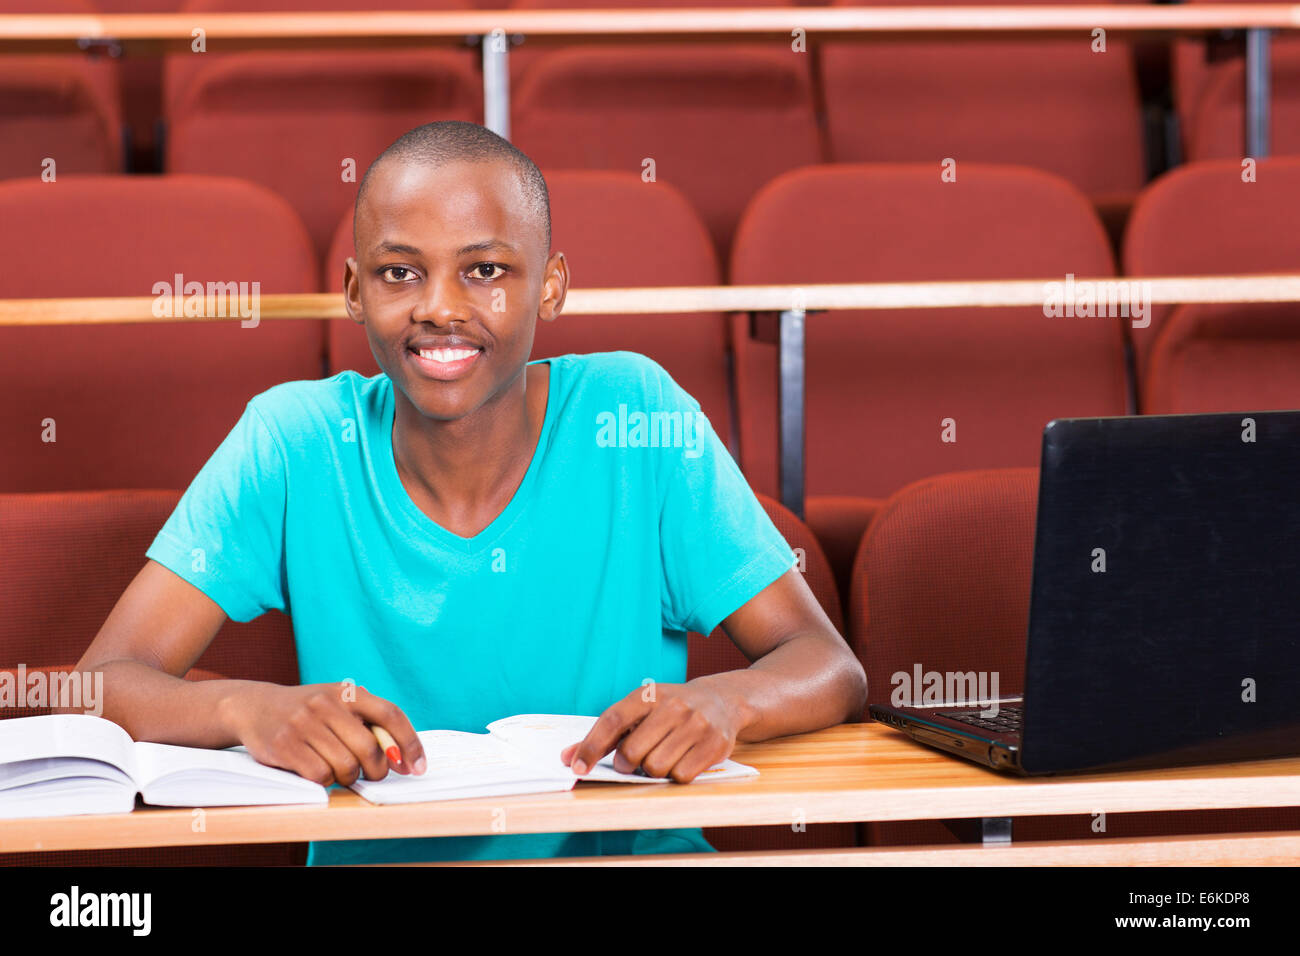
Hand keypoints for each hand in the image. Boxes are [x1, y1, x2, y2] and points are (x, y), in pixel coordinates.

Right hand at [218, 682, 425, 786]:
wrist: (255, 707)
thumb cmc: (310, 713)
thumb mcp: (339, 706)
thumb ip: (369, 724)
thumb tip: (401, 757)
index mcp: (348, 692)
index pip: (390, 714)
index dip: (409, 743)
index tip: (418, 767)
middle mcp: (327, 703)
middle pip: (370, 749)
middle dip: (377, 770)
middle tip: (372, 775)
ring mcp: (304, 723)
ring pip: (346, 766)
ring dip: (348, 777)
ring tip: (340, 770)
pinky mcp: (285, 745)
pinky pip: (320, 776)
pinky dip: (326, 781)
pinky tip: (319, 772)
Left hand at [560, 682, 741, 782]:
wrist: (722, 700)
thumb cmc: (670, 710)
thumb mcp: (639, 711)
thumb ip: (605, 735)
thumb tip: (568, 758)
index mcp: (649, 694)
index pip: (613, 720)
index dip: (592, 746)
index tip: (577, 767)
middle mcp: (674, 706)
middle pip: (633, 752)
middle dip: (628, 763)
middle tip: (633, 761)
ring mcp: (697, 724)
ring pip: (657, 767)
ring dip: (653, 770)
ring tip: (662, 756)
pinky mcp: (715, 743)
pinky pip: (682, 776)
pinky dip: (676, 775)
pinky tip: (682, 760)